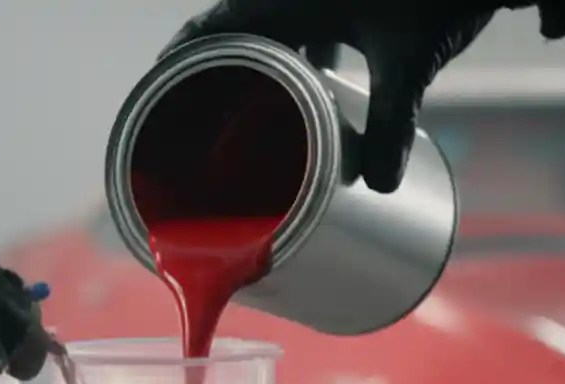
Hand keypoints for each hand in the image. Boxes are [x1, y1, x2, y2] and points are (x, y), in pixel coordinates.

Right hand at [164, 0, 498, 192]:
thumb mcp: (407, 62)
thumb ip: (391, 124)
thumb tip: (382, 185)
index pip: (212, 27)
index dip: (179, 61)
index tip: (157, 96)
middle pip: (231, 39)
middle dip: (211, 80)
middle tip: (195, 128)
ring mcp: (320, 7)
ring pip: (265, 40)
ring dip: (250, 76)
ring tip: (236, 124)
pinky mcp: (347, 14)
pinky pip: (300, 40)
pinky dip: (290, 68)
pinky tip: (299, 100)